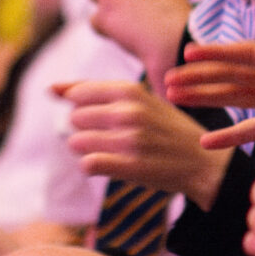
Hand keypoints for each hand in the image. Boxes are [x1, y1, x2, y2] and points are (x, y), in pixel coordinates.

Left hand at [59, 80, 229, 209]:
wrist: (204, 163)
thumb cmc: (167, 129)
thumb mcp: (139, 99)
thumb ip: (94, 91)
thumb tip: (50, 89)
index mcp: (130, 90)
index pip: (77, 93)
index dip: (83, 108)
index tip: (101, 118)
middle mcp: (128, 112)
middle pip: (74, 118)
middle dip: (84, 129)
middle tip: (109, 137)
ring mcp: (128, 140)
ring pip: (76, 142)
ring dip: (87, 149)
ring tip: (110, 151)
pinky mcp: (129, 166)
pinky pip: (87, 164)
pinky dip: (92, 166)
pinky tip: (108, 165)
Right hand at [166, 41, 254, 153]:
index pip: (251, 56)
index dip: (219, 54)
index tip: (188, 53)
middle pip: (234, 76)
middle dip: (201, 78)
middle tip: (166, 81)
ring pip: (237, 98)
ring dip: (207, 98)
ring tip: (174, 97)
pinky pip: (254, 129)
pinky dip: (231, 135)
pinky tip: (206, 141)